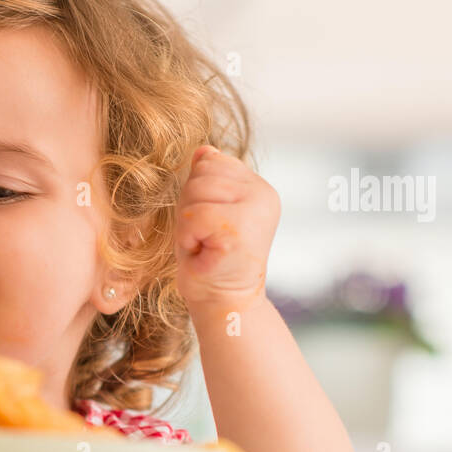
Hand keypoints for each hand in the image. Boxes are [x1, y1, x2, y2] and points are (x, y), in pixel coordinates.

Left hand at [174, 145, 278, 315]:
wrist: (221, 302)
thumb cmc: (208, 260)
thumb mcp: (203, 211)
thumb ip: (206, 180)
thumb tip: (203, 149)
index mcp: (257, 187)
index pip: (211, 162)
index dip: (196, 193)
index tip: (207, 225)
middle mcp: (263, 193)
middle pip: (202, 173)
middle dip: (190, 206)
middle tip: (203, 237)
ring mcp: (256, 208)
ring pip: (196, 191)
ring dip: (188, 223)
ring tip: (204, 244)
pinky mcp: (242, 227)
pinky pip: (195, 215)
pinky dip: (188, 236)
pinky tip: (203, 251)